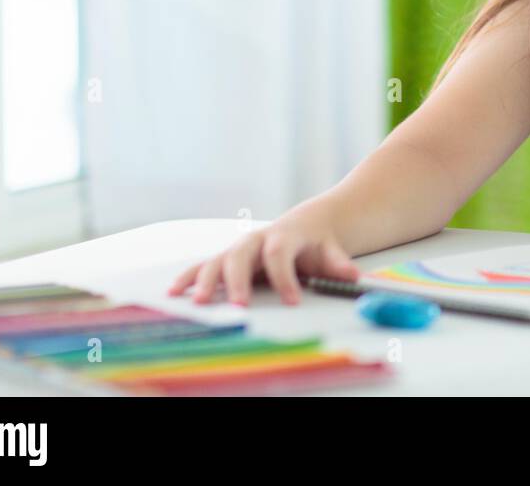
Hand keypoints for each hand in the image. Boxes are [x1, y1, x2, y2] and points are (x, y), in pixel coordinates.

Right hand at [167, 206, 358, 306]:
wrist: (306, 224)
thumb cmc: (316, 242)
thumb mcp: (332, 250)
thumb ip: (339, 263)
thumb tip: (354, 276)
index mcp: (284, 235)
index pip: (279, 254)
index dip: (284, 277)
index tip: (292, 301)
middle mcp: (257, 240)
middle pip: (242, 255)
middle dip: (239, 281)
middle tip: (241, 306)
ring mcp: (239, 248)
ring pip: (219, 260)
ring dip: (207, 281)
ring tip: (201, 303)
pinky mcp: (227, 258)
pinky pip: (204, 266)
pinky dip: (190, 278)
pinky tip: (176, 292)